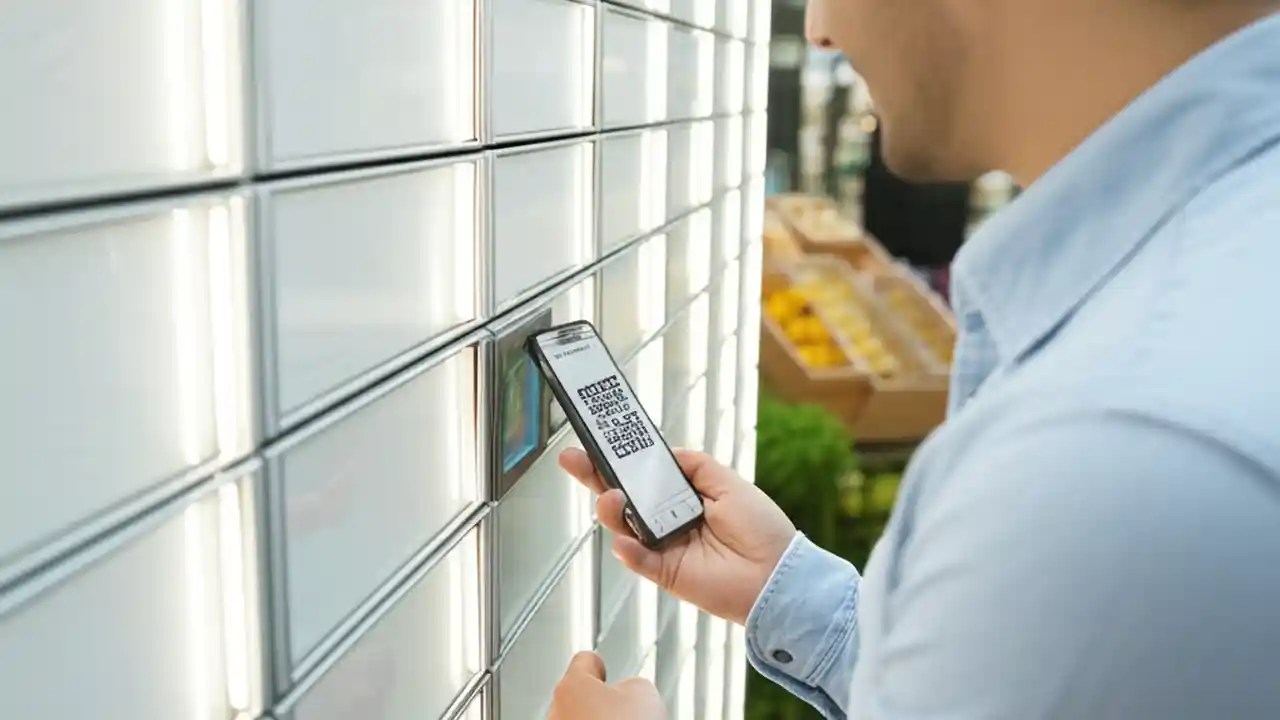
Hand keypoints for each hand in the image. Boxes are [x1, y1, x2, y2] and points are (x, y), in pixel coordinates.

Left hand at [549, 652, 665, 719]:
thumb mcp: (645, 695)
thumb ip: (634, 684)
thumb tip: (631, 691)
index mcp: (572, 686)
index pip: (586, 662)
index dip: (601, 667)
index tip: (603, 669)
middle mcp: (556, 712)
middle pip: (580, 698)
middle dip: (601, 705)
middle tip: (627, 713)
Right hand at [559, 448, 795, 624]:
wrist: (775, 572)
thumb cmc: (760, 527)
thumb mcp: (727, 481)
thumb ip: (693, 464)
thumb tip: (664, 452)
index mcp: (681, 495)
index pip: (642, 474)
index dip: (619, 458)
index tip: (599, 437)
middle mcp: (666, 519)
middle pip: (621, 495)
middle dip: (594, 475)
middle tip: (572, 458)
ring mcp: (662, 545)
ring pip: (621, 525)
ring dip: (609, 509)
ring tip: (611, 498)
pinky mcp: (663, 572)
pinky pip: (636, 559)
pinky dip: (626, 548)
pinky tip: (625, 539)